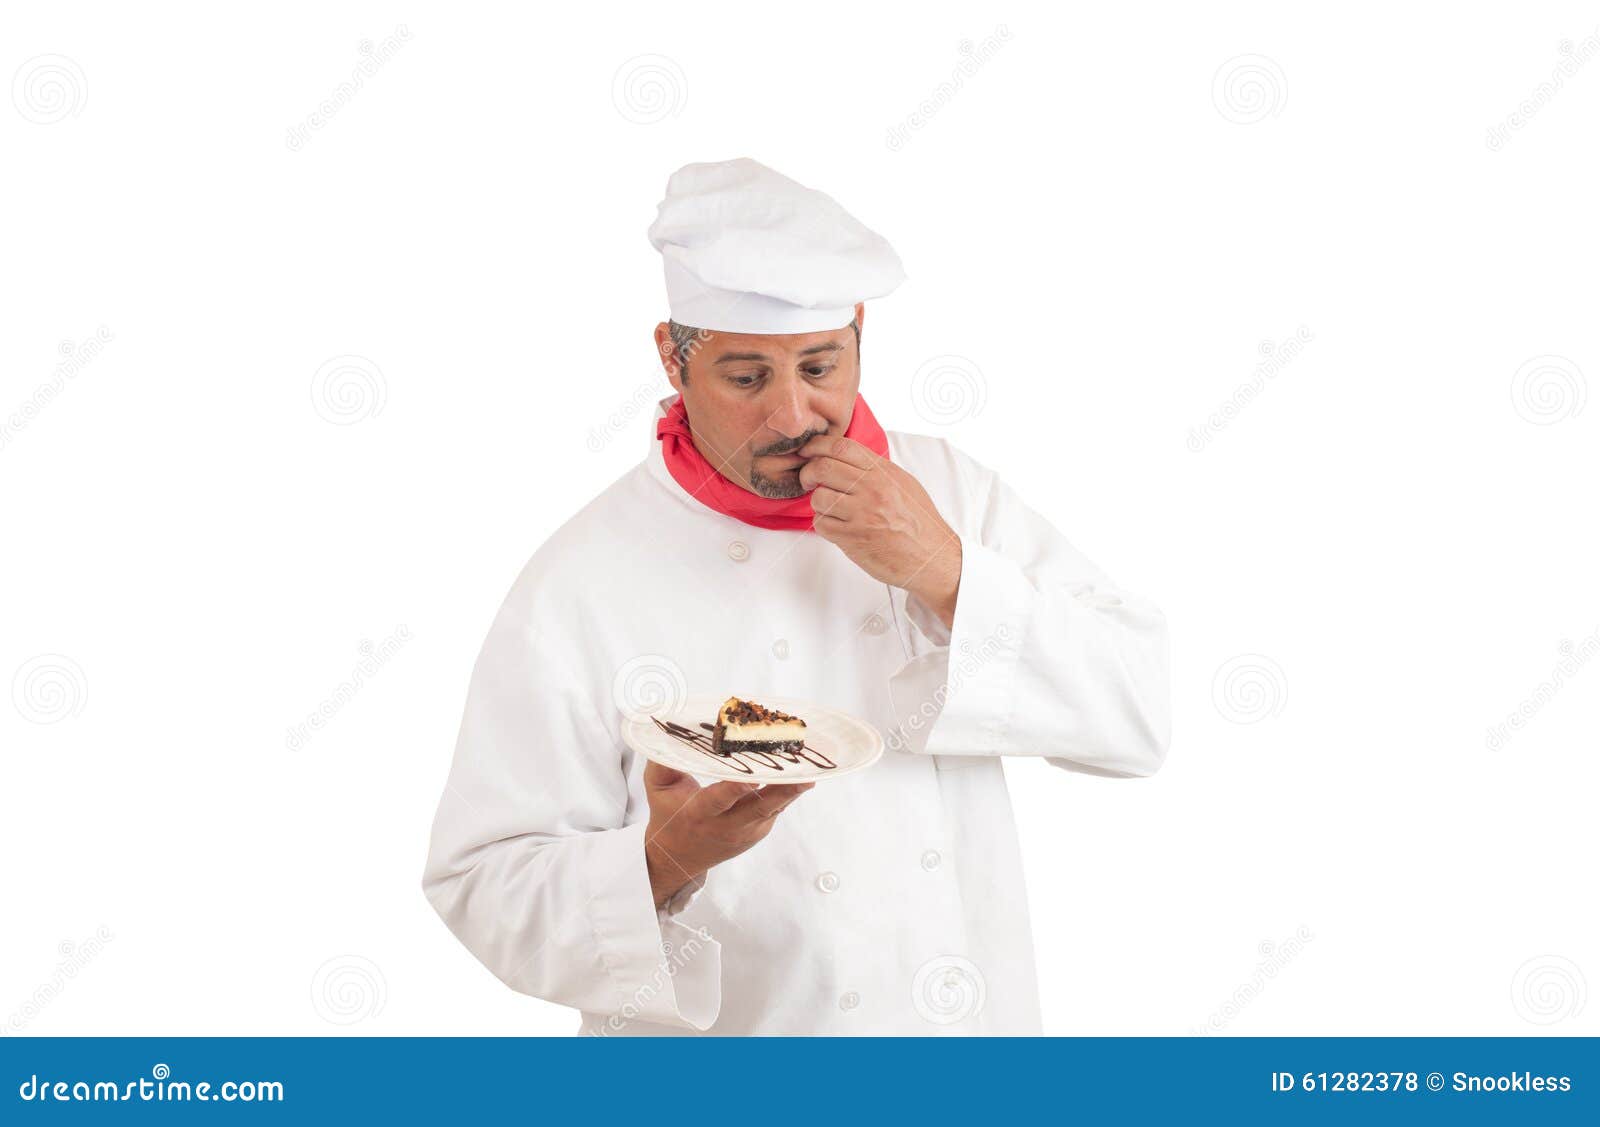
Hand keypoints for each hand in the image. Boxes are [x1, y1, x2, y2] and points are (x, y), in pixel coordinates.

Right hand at [643, 761, 812, 909]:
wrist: (679, 856)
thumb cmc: (667, 814)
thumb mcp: (657, 788)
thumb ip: (662, 761)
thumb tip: (670, 730)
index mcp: (699, 814)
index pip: (719, 800)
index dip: (736, 789)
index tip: (754, 776)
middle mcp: (726, 826)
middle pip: (759, 808)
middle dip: (783, 792)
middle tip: (806, 775)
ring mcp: (747, 831)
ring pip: (773, 808)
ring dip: (793, 789)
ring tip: (813, 769)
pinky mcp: (759, 830)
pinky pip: (776, 807)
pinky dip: (788, 790)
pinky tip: (802, 771)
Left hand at [797, 434, 962, 627]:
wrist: (931, 557)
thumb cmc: (919, 522)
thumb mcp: (903, 484)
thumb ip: (876, 469)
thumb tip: (846, 458)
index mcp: (883, 472)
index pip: (842, 446)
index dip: (817, 445)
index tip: (807, 451)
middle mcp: (872, 489)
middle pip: (822, 467)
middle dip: (807, 473)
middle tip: (808, 480)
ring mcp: (862, 514)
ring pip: (818, 497)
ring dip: (818, 503)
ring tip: (830, 509)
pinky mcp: (853, 538)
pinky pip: (822, 524)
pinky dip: (824, 525)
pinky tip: (838, 527)